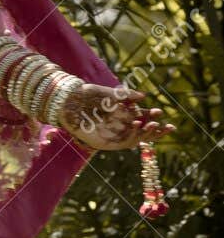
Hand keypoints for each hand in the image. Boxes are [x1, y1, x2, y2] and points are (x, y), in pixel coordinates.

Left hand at [58, 82, 174, 151]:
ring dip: (146, 133)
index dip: (152, 117)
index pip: (142, 119)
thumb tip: (143, 96)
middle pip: (142, 131)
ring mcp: (111, 135)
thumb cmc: (87, 95)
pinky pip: (121, 143)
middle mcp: (118, 126)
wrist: (69, 101)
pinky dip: (131, 136)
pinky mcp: (103, 143)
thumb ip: (126, 96)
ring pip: (135, 139)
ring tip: (155, 125)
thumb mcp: (110, 94)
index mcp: (121, 115)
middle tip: (170, 127)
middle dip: (156, 130)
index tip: (162, 113)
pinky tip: (137, 126)